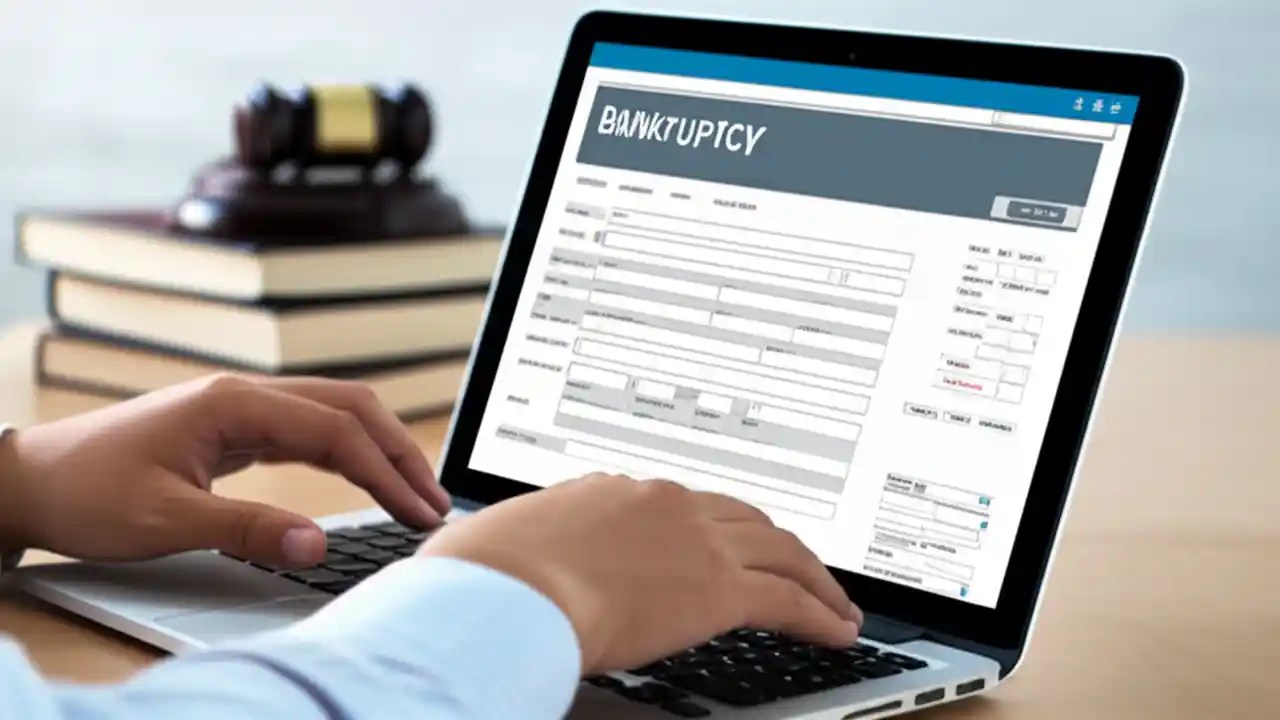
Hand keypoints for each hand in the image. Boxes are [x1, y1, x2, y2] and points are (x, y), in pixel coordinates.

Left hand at [0, 374, 448, 567]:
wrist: (30, 481)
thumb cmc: (86, 494)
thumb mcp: (164, 521)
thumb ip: (246, 529)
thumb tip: (317, 544)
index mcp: (234, 404)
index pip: (335, 431)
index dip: (385, 472)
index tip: (419, 511)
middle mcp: (245, 396)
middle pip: (349, 407)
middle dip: (399, 451)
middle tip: (434, 501)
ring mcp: (241, 408)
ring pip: (334, 415)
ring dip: (379, 450)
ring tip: (414, 492)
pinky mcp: (235, 429)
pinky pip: (309, 431)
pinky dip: (347, 454)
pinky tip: (364, 478)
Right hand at [419, 473, 861, 673]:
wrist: (505, 589)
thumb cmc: (486, 573)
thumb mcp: (506, 542)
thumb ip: (532, 542)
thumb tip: (508, 550)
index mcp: (612, 490)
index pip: (679, 504)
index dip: (710, 526)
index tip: (721, 543)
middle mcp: (662, 502)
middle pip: (742, 516)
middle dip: (775, 541)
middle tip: (797, 564)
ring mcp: (695, 539)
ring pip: (780, 550)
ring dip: (815, 577)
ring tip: (836, 603)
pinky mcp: (717, 587)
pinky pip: (788, 598)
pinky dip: (820, 614)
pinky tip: (839, 631)